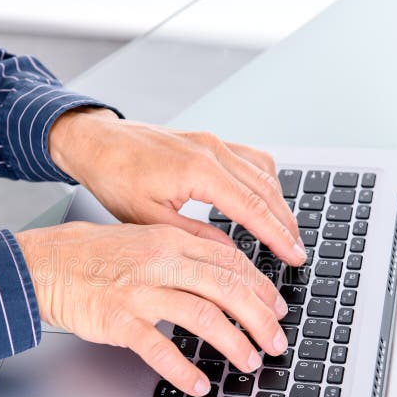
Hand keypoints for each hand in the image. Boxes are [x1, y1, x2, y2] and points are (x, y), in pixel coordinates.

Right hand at [15, 222, 289, 395]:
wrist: (44, 265)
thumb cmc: (93, 255)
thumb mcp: (144, 239)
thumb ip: (183, 250)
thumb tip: (224, 268)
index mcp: (170, 240)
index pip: (230, 261)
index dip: (260, 286)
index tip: (276, 307)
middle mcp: (161, 262)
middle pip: (226, 288)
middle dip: (259, 318)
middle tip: (276, 340)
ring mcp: (140, 291)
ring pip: (203, 316)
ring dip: (233, 343)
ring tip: (249, 361)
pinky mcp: (119, 320)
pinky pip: (160, 349)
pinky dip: (184, 369)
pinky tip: (199, 383)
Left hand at [48, 108, 305, 266]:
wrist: (98, 142)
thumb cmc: (115, 177)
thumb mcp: (149, 218)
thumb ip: (194, 236)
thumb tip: (229, 256)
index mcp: (198, 171)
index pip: (252, 209)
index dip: (277, 236)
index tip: (294, 255)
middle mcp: (212, 151)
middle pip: (266, 190)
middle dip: (286, 223)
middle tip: (298, 251)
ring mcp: (213, 142)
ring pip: (263, 172)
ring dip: (279, 202)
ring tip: (287, 231)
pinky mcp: (210, 140)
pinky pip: (250, 158)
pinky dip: (265, 180)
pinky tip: (267, 198)